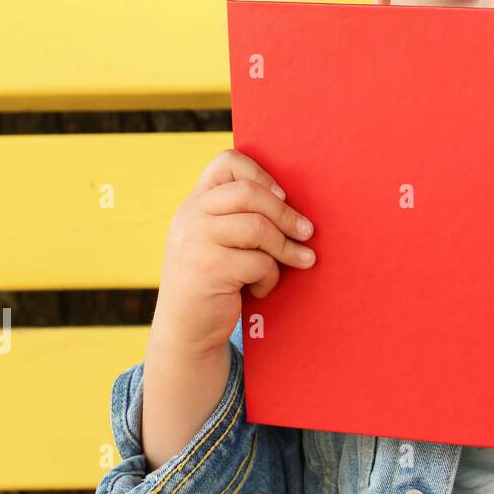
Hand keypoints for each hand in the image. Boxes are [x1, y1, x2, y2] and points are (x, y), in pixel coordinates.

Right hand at [152, 149, 316, 357]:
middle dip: (286, 214)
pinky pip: (257, 263)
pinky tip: (260, 288)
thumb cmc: (215, 280)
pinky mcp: (207, 270)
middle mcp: (190, 216)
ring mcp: (194, 242)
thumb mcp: (218, 240)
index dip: (260, 173)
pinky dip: (269, 277)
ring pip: (257, 227)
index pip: (226, 162)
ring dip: (285, 247)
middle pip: (249, 193)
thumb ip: (239, 216)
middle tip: (308, 232)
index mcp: (195, 202)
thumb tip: (294, 201)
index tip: (282, 196)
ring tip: (301, 261)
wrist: (186, 330)